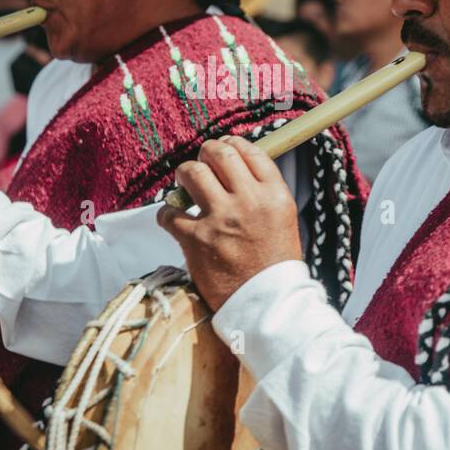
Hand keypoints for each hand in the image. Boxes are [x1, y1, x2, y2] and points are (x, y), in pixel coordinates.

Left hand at [157, 136, 301, 310]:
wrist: (268, 306)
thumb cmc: (275, 265)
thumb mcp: (283, 219)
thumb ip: (262, 192)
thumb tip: (236, 166)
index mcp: (274, 195)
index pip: (249, 150)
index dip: (232, 144)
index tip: (223, 149)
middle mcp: (248, 201)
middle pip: (219, 154)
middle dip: (205, 155)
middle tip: (201, 166)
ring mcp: (220, 219)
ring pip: (191, 173)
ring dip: (183, 176)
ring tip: (184, 188)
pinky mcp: (196, 240)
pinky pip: (169, 212)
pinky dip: (167, 213)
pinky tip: (174, 220)